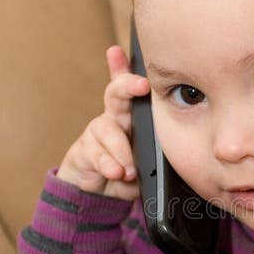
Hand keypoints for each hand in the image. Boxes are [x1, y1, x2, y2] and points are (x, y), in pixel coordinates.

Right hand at [57, 45, 150, 198]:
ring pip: (107, 129)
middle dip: (128, 84)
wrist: (98, 192)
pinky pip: (97, 154)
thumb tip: (169, 154)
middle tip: (142, 85)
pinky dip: (109, 165)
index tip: (136, 61)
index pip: (131, 89)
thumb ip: (157, 155)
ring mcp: (96, 133)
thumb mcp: (148, 162)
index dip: (128, 68)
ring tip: (129, 169)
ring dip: (121, 149)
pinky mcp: (84, 150)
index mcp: (132, 117)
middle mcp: (114, 119)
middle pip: (116, 93)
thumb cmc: (129, 172)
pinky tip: (117, 172)